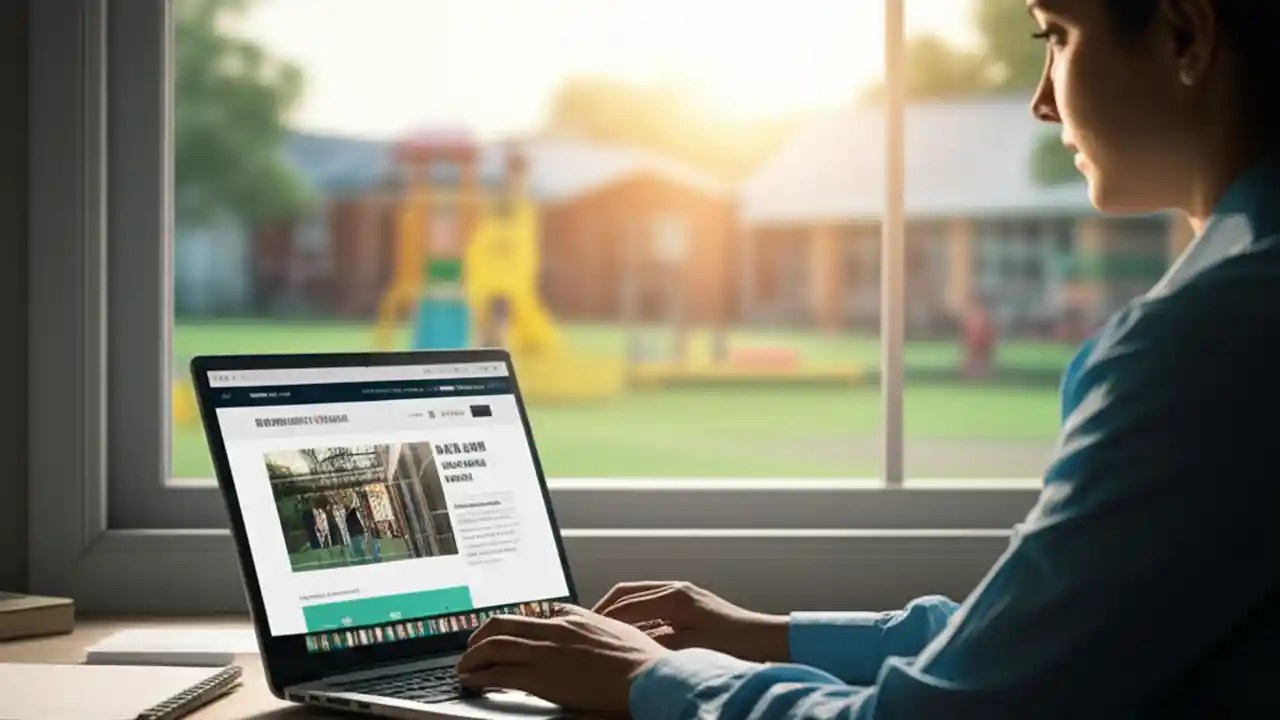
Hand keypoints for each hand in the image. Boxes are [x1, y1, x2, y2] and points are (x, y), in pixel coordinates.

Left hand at [457, 604, 667, 716]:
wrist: (647, 676)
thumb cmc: (641, 660)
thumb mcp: (619, 631)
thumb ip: (599, 627)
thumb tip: (599, 627)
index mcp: (574, 618)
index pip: (536, 615)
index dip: (517, 626)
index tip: (508, 635)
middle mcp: (555, 630)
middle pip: (505, 623)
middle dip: (482, 635)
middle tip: (472, 647)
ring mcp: (546, 652)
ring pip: (495, 645)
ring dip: (474, 656)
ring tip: (465, 666)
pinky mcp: (542, 678)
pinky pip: (500, 673)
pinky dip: (480, 676)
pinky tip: (472, 681)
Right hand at [593, 581, 789, 662]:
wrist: (764, 637)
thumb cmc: (732, 644)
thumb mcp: (689, 648)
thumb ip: (656, 642)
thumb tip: (629, 641)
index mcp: (673, 598)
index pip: (626, 606)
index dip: (602, 618)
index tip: (583, 630)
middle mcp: (675, 588)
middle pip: (627, 592)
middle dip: (604, 607)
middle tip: (585, 625)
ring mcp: (682, 591)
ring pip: (638, 595)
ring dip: (619, 609)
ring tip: (602, 627)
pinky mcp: (689, 599)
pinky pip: (652, 601)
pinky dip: (636, 612)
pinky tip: (631, 630)